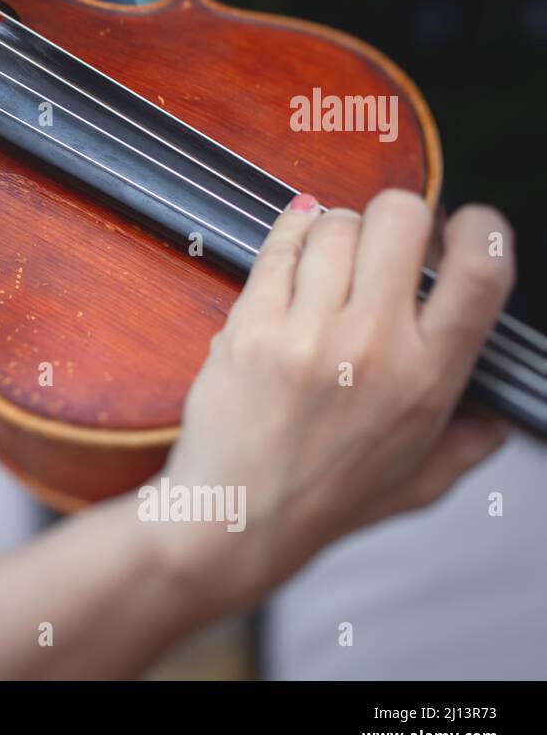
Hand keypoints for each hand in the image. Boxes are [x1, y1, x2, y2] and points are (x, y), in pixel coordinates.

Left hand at [162, 189, 514, 607]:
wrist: (236, 518)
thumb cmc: (324, 501)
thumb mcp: (421, 482)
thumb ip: (469, 441)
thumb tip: (497, 412)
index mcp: (427, 378)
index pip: (480, 270)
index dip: (479, 228)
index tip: (463, 228)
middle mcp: (372, 346)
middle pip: (399, 219)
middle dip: (399, 216)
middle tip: (386, 242)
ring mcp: (306, 333)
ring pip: (333, 226)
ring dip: (337, 230)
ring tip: (332, 258)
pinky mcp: (250, 327)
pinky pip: (276, 248)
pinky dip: (288, 234)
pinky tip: (294, 243)